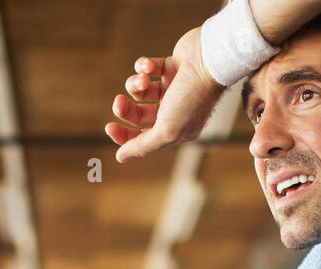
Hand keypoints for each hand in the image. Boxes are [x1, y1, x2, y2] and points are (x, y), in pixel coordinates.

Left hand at [104, 27, 225, 162]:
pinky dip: (143, 67)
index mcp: (177, 130)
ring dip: (135, 84)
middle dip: (125, 109)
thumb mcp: (167, 130)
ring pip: (141, 91)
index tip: (109, 127)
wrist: (210, 59)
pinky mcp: (172, 67)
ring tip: (143, 80)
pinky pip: (147, 68)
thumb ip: (143, 146)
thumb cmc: (192, 98)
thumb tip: (121, 157)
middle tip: (118, 102)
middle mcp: (176, 111)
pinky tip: (149, 66)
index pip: (144, 139)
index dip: (124, 136)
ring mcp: (174, 88)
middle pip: (139, 116)